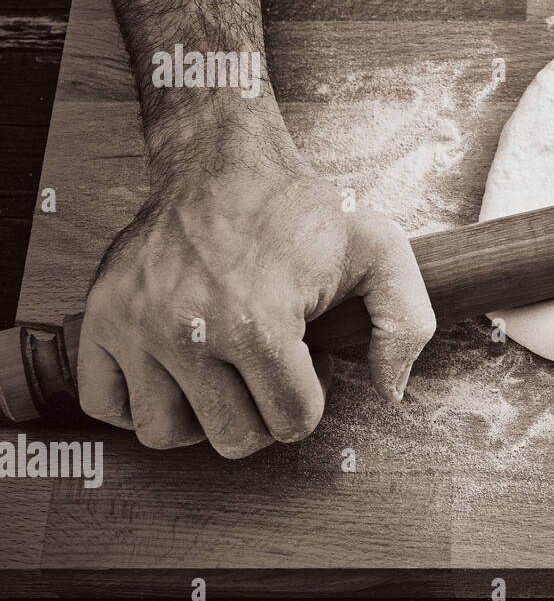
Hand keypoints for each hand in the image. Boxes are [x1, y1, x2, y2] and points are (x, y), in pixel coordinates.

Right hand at [77, 152, 435, 456]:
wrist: (223, 162)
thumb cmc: (301, 210)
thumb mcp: (380, 252)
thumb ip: (405, 324)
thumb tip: (391, 391)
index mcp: (259, 322)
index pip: (292, 421)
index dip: (312, 396)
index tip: (309, 359)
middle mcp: (189, 331)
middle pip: (233, 438)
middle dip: (264, 412)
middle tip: (269, 367)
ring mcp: (137, 327)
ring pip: (166, 433)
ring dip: (203, 416)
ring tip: (224, 374)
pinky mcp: (99, 317)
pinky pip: (105, 405)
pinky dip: (139, 404)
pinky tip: (176, 375)